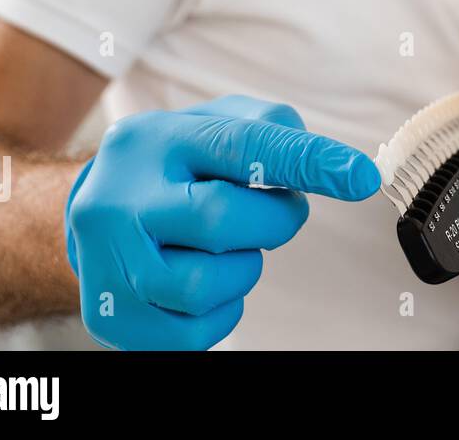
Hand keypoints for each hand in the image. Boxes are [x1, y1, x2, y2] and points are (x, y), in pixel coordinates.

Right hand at [64, 95, 378, 349]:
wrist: (96, 213)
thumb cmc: (179, 167)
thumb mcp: (218, 125)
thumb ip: (274, 130)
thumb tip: (330, 166)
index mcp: (156, 141)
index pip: (241, 145)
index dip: (307, 161)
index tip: (362, 177)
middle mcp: (120, 198)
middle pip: (222, 219)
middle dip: (272, 221)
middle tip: (275, 212)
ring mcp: (108, 262)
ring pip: (205, 284)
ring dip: (242, 269)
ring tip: (228, 248)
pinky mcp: (112, 316)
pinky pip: (195, 332)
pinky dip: (223, 311)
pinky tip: (207, 280)